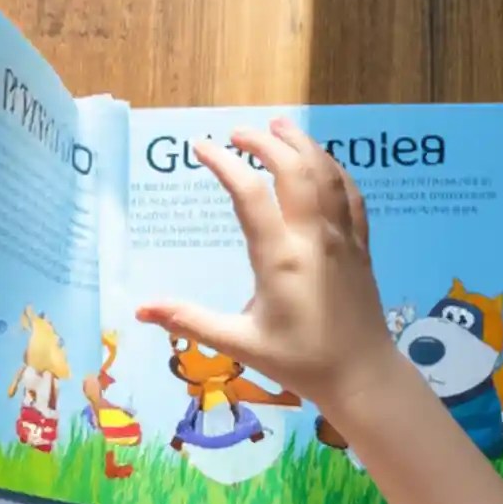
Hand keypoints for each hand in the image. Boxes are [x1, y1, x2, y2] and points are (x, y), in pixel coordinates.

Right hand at [136, 118, 403, 413]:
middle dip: (265, 142)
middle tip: (238, 133)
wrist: (362, 377)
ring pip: (326, 174)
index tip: (201, 148)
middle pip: (293, 169)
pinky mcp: (361, 246)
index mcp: (280, 258)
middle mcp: (314, 239)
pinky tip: (321, 163)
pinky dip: (333, 169)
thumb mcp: (240, 343)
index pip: (249, 194)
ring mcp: (343, 239)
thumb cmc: (299, 362)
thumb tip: (140, 309)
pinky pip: (350, 194)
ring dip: (302, 145)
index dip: (224, 164)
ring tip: (280, 126)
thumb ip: (190, 321)